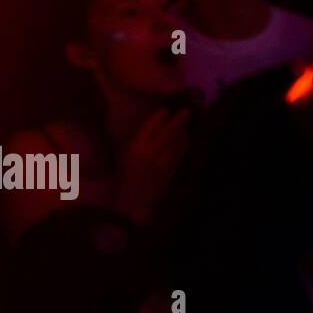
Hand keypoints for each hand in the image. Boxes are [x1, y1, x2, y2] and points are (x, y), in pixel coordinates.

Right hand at [117, 107, 188, 223]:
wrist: (132, 202)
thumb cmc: (125, 179)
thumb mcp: (127, 157)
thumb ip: (139, 145)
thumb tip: (151, 132)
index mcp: (135, 148)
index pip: (149, 128)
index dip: (158, 118)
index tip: (165, 110)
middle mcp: (148, 154)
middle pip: (166, 134)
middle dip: (177, 122)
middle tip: (187, 112)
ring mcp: (160, 163)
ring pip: (175, 144)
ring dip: (182, 134)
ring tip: (187, 125)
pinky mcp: (168, 173)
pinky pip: (177, 156)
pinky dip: (182, 147)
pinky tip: (184, 141)